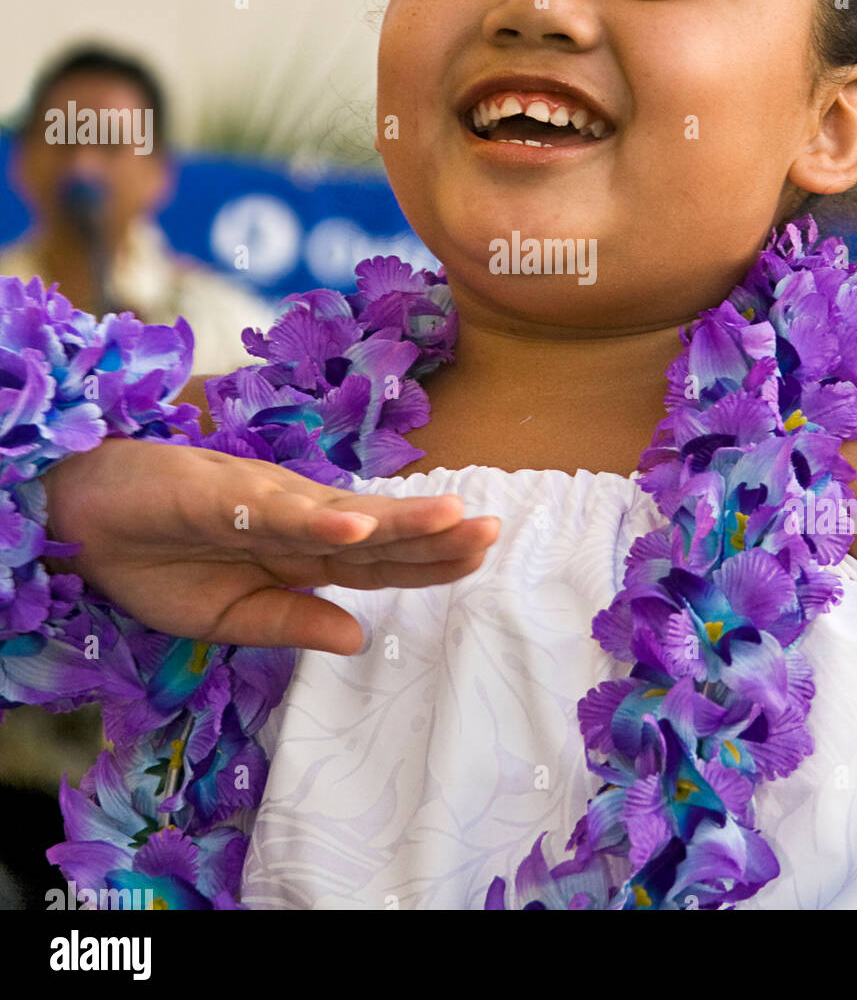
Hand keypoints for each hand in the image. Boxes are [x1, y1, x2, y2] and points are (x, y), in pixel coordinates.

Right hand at [41, 437, 498, 654]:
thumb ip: (290, 622)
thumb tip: (361, 639)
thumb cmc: (156, 561)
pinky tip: (357, 526)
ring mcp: (263, 502)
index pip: (377, 563)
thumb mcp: (226, 616)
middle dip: (435, 534)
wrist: (84, 520)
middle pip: (376, 534)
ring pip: (341, 514)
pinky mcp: (223, 493)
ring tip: (454, 518)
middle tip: (495, 531)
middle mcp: (295, 521)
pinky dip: (316, 519)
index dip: (428, 562)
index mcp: (298, 554)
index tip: (482, 557)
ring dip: (397, 517)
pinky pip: (275, 511)